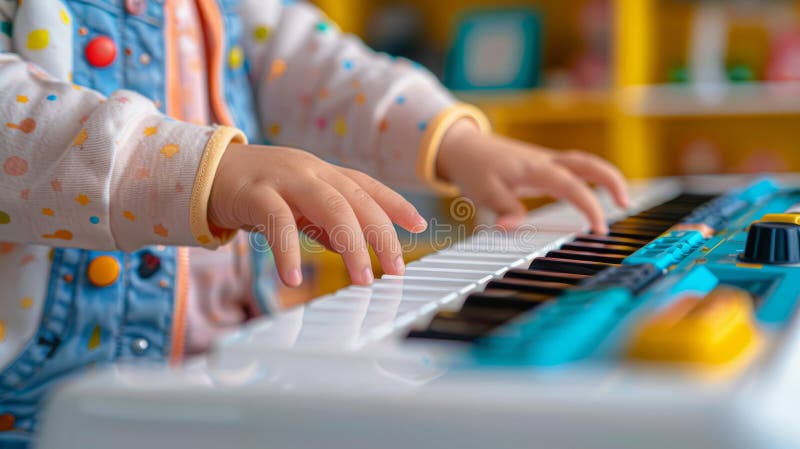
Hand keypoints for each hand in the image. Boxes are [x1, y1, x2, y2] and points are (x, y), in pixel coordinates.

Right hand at [209, 144, 427, 286]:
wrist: (204, 171)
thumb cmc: (256, 190)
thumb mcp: (297, 204)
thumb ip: (324, 222)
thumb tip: (353, 247)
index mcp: (322, 173)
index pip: (366, 185)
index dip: (395, 203)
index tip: (420, 225)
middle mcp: (309, 171)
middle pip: (356, 199)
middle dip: (380, 234)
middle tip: (394, 268)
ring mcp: (283, 179)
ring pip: (329, 206)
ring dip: (350, 244)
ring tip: (362, 278)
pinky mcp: (253, 193)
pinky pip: (276, 222)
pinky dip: (288, 250)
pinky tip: (292, 278)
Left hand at [436, 119, 628, 233]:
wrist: (464, 147)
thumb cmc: (475, 167)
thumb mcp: (483, 192)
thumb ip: (504, 209)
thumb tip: (513, 227)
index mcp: (536, 168)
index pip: (572, 186)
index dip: (589, 207)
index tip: (599, 229)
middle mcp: (547, 162)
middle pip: (589, 164)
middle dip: (612, 181)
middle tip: (626, 205)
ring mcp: (547, 163)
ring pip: (585, 165)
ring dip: (606, 179)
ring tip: (620, 203)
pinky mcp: (544, 168)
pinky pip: (574, 171)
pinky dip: (590, 181)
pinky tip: (592, 199)